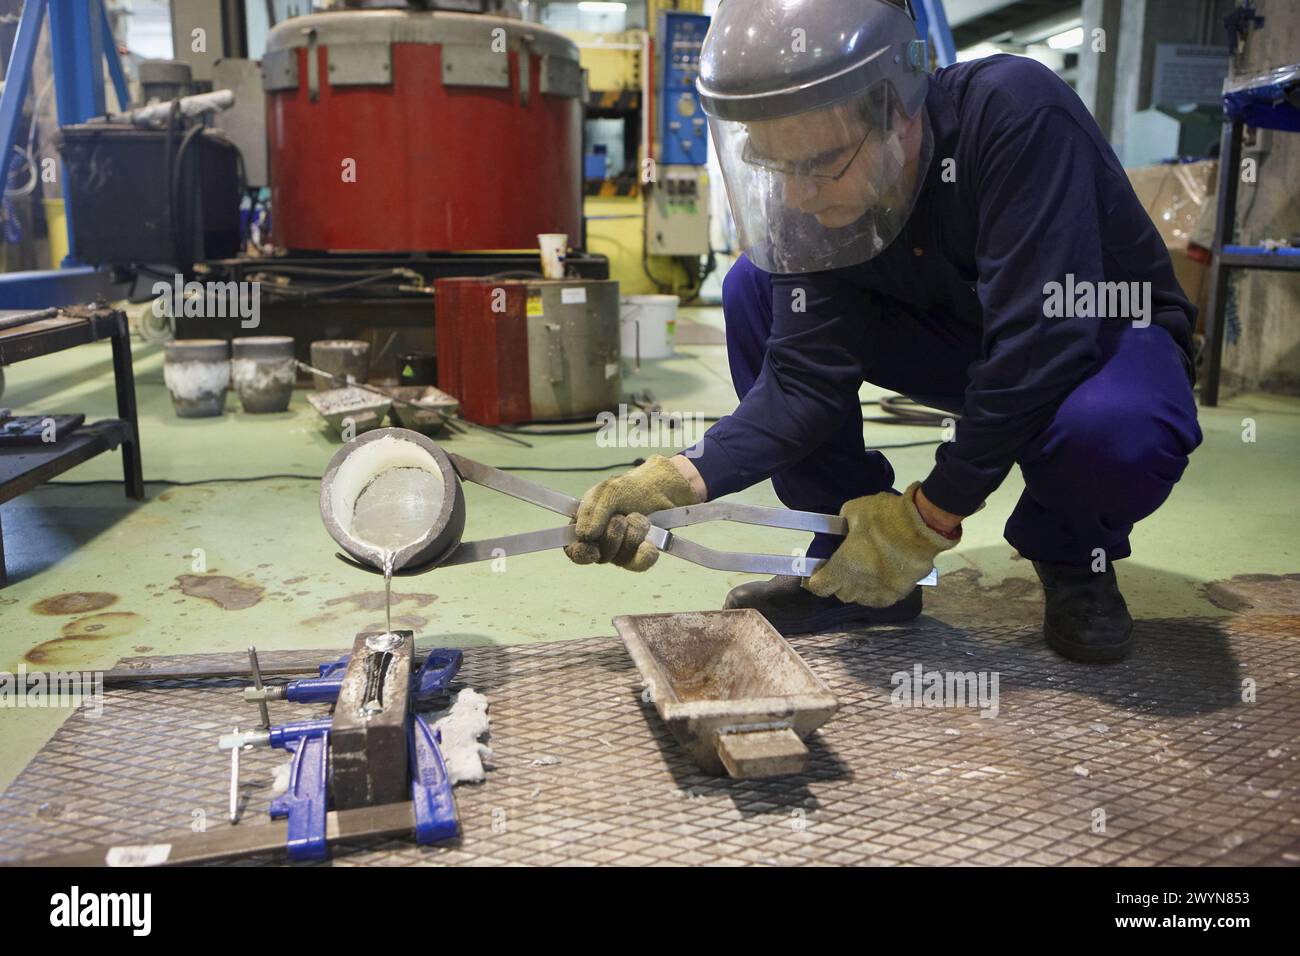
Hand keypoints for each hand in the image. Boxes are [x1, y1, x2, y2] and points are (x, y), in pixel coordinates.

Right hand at [564, 455, 699, 571]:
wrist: (659, 489)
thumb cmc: (629, 489)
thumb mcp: (607, 492)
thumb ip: (592, 511)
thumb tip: (584, 535)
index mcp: (585, 528)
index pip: (574, 550)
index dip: (581, 554)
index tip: (593, 550)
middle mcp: (601, 544)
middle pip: (600, 556)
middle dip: (613, 533)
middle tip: (620, 517)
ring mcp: (620, 552)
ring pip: (621, 557)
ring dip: (632, 532)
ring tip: (637, 516)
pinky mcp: (639, 556)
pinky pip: (639, 564)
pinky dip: (645, 552)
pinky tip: (649, 542)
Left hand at [807, 482, 959, 606]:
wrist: (924, 526)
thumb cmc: (885, 517)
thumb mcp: (853, 510)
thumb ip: (841, 524)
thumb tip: (842, 529)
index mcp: (844, 567)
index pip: (819, 587)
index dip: (814, 580)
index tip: (817, 572)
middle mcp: (860, 586)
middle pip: (840, 593)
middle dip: (837, 582)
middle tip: (842, 565)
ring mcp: (880, 592)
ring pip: (860, 598)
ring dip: (857, 588)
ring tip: (862, 571)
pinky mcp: (899, 593)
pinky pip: (880, 598)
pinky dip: (875, 591)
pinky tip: (878, 578)